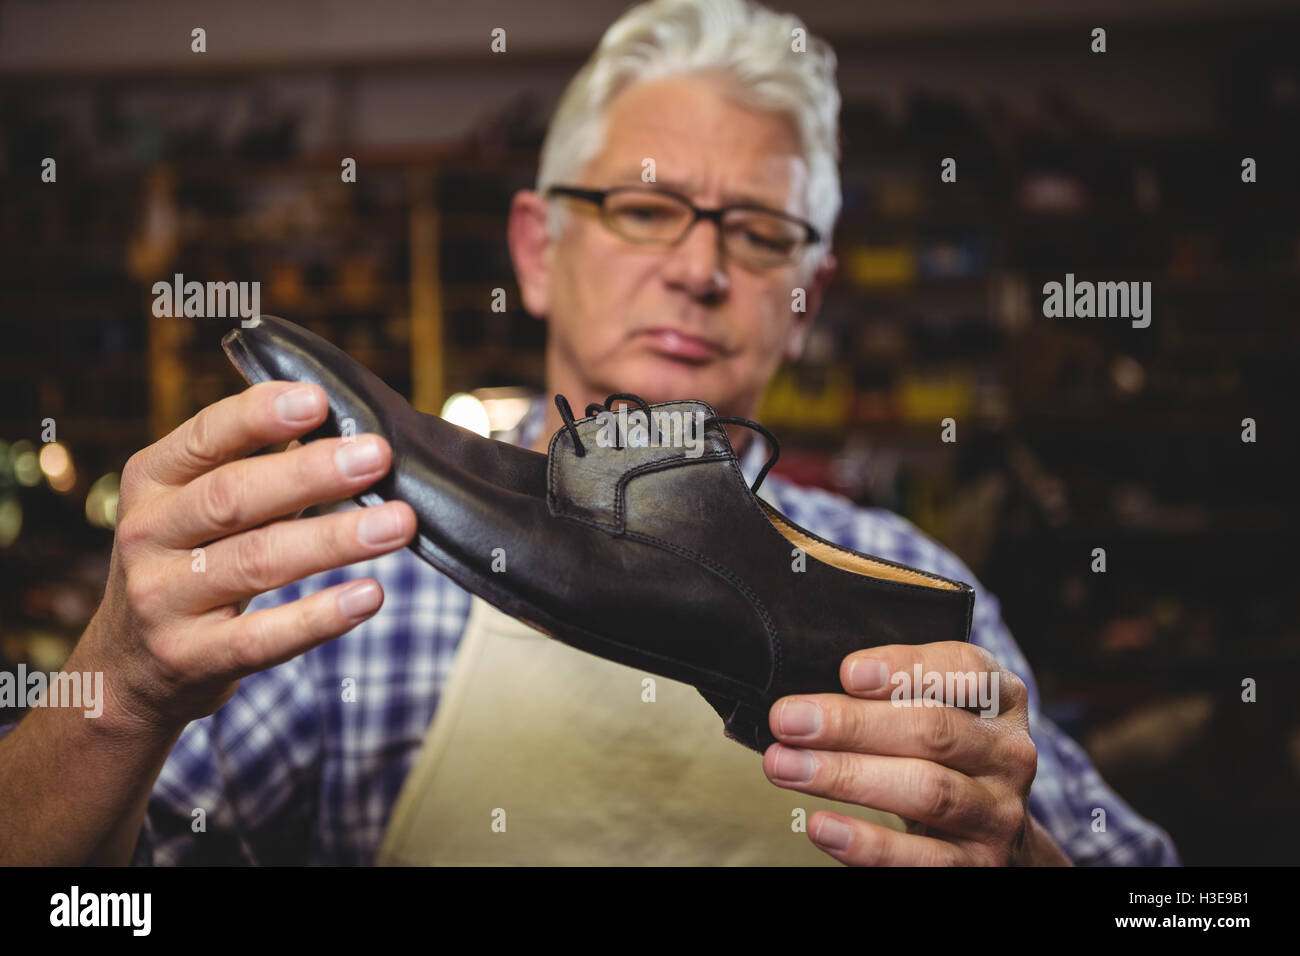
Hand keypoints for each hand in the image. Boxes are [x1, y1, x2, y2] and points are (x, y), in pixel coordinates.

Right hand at [85, 381, 416, 732]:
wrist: (129, 667)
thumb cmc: (190, 562)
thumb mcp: (201, 507)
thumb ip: (262, 467)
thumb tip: (345, 425)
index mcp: (152, 482)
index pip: (206, 438)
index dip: (260, 415)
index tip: (319, 398)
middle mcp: (148, 536)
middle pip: (233, 497)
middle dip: (310, 473)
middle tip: (376, 456)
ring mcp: (163, 600)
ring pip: (257, 563)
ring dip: (334, 540)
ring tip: (398, 522)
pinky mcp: (191, 658)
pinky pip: (263, 637)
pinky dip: (320, 616)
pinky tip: (369, 595)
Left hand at [762, 641, 1071, 865]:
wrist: (990, 832)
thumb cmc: (944, 753)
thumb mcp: (935, 708)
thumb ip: (890, 692)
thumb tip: (810, 696)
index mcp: (1002, 699)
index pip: (966, 670)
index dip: (906, 668)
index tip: (846, 672)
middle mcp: (1010, 753)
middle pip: (933, 731)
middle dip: (852, 724)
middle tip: (787, 720)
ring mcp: (999, 813)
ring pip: (926, 790)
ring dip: (845, 777)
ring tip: (785, 765)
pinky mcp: (980, 865)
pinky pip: (920, 858)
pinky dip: (866, 842)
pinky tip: (820, 826)